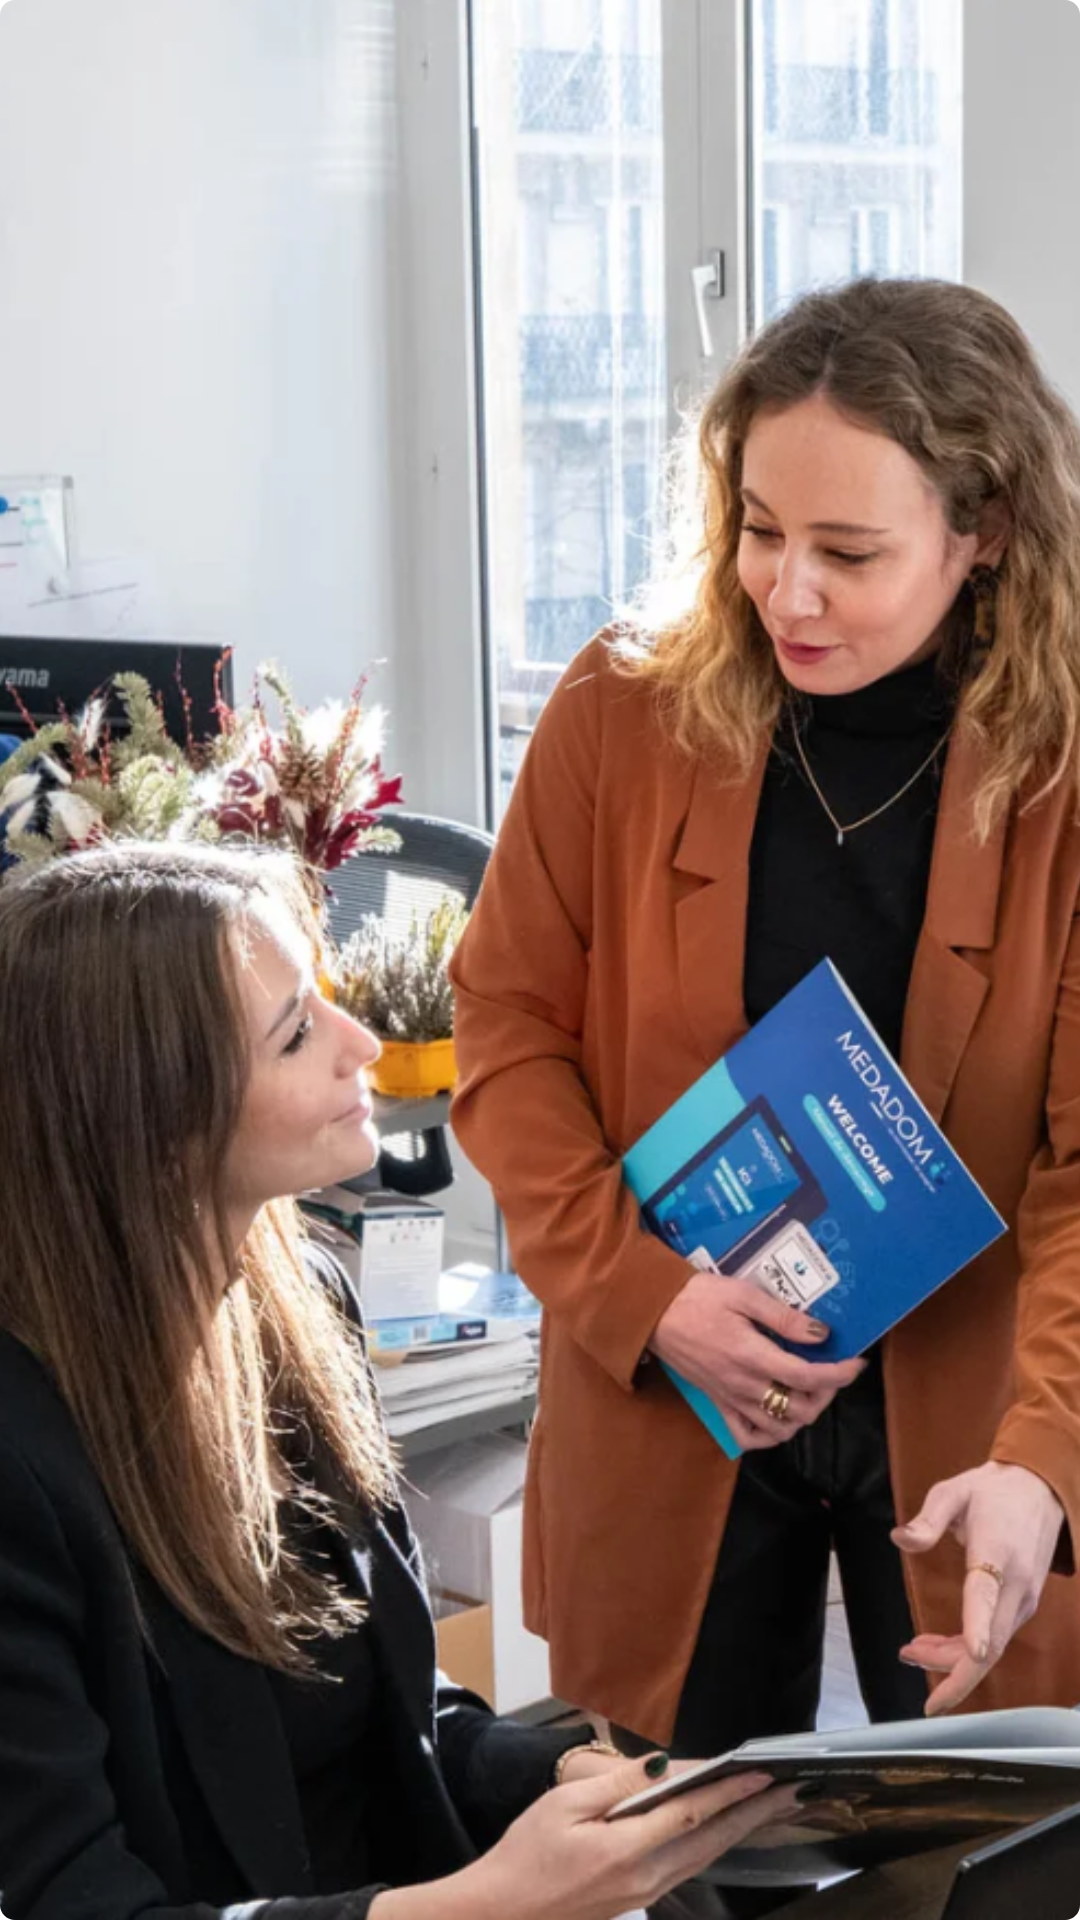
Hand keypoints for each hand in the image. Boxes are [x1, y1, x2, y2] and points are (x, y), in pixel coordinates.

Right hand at [369, 1756, 797, 1919]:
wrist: (503, 1914)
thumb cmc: (526, 1855)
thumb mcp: (564, 1805)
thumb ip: (619, 1784)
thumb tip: (665, 1765)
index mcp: (626, 1851)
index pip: (693, 1814)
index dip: (730, 1791)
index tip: (762, 1771)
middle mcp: (646, 1879)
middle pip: (711, 1840)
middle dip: (752, 1813)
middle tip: (789, 1789)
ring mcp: (645, 1894)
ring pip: (705, 1857)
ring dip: (739, 1829)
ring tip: (769, 1807)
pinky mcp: (638, 1899)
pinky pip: (688, 1867)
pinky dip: (713, 1844)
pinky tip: (723, 1830)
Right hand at [650, 1271, 865, 1449]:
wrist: (654, 1312)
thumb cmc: (697, 1297)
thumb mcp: (743, 1295)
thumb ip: (783, 1317)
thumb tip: (820, 1334)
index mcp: (751, 1356)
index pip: (807, 1377)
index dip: (839, 1374)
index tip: (856, 1363)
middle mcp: (743, 1385)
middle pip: (799, 1409)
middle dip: (827, 1393)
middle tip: (832, 1370)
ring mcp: (729, 1399)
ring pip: (780, 1428)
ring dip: (804, 1414)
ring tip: (809, 1390)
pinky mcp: (717, 1404)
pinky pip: (748, 1436)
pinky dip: (771, 1434)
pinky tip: (780, 1414)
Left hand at [892, 1461, 1064, 1715]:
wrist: (1040, 1489)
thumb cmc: (992, 1490)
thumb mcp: (954, 1491)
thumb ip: (929, 1519)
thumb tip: (901, 1539)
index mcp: (997, 1555)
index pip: (988, 1598)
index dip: (979, 1628)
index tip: (973, 1654)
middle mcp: (1017, 1586)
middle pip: (990, 1643)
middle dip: (950, 1665)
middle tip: (906, 1655)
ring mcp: (1024, 1600)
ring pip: (991, 1648)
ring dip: (952, 1659)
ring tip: (911, 1650)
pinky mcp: (1023, 1605)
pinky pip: (994, 1638)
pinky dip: (965, 1649)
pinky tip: (936, 1644)